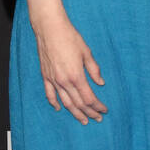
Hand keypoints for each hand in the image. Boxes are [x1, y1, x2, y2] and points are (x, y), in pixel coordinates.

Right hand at [26, 0, 106, 123]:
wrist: (49, 28)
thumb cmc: (70, 37)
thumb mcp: (86, 52)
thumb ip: (94, 70)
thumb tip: (101, 82)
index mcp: (76, 76)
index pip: (89, 98)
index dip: (97, 106)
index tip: (104, 110)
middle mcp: (64, 81)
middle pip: (79, 103)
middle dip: (90, 112)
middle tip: (98, 118)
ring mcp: (53, 80)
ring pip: (65, 103)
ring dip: (75, 113)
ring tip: (83, 120)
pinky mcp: (45, 76)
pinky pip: (50, 94)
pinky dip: (54, 103)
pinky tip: (60, 109)